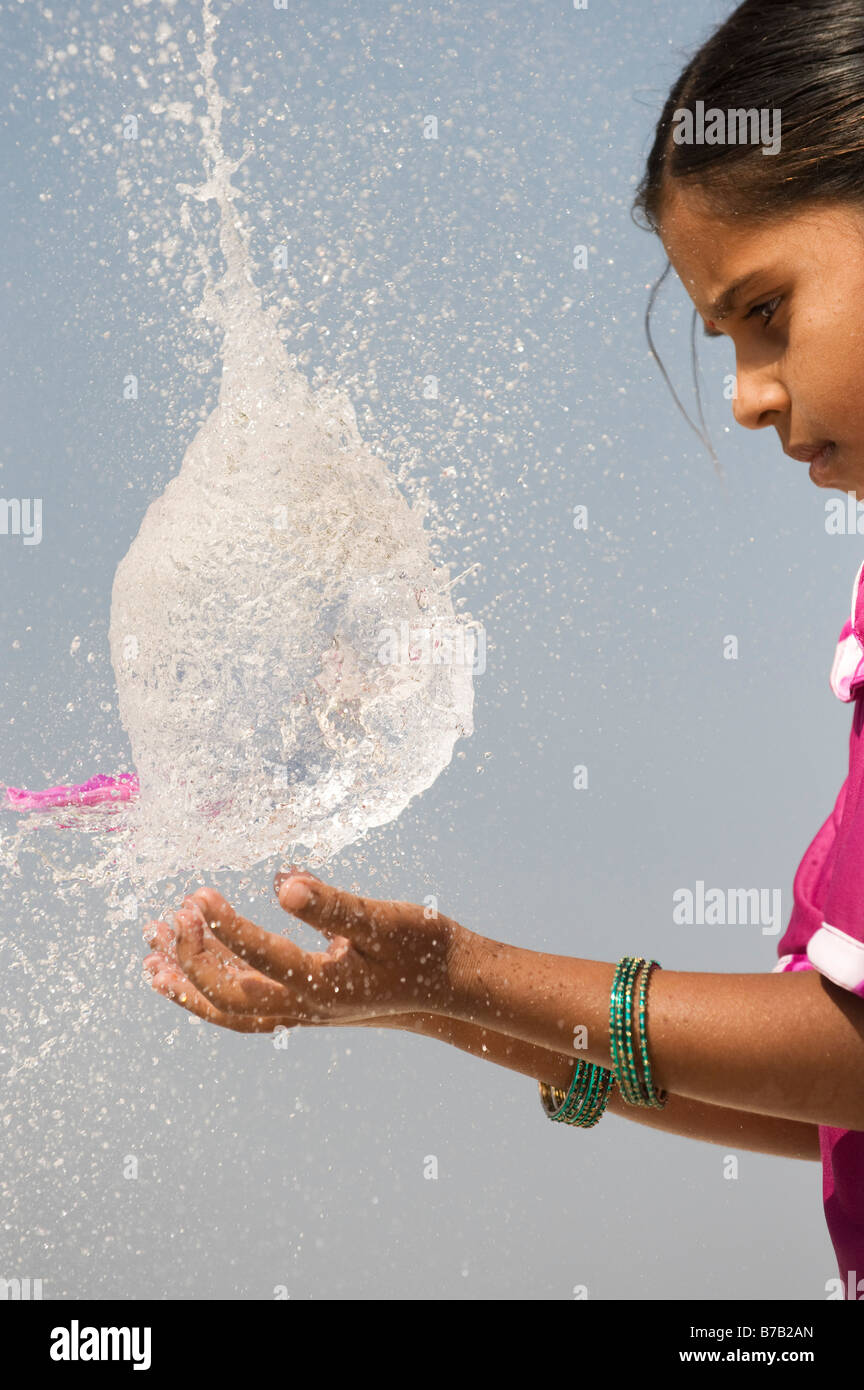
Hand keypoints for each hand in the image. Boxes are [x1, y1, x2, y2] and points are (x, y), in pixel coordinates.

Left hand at [143, 868, 469, 1027]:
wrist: (447, 983)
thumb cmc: (419, 944)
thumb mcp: (382, 918)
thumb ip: (332, 904)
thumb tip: (283, 883)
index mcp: (326, 986)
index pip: (263, 961)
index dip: (227, 929)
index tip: (198, 896)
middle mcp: (306, 1008)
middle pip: (234, 996)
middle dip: (196, 957)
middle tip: (172, 913)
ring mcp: (300, 1012)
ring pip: (230, 1009)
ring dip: (188, 982)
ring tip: (150, 951)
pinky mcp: (299, 1004)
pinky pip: (241, 1007)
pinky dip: (206, 991)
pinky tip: (182, 967)